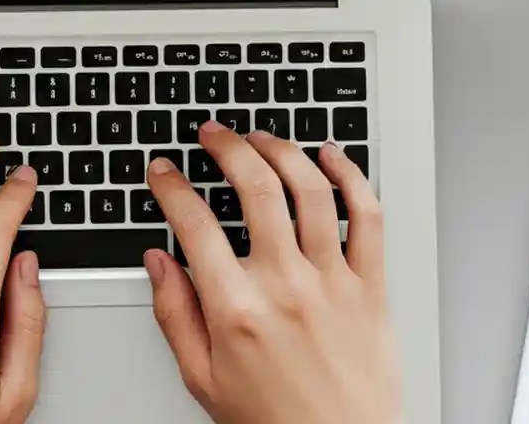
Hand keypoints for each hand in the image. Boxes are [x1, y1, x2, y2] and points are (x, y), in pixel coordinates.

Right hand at [144, 121, 401, 423]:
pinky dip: (351, 176)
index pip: (193, 224)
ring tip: (261, 138)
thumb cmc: (275, 423)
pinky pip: (367, 215)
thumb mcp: (203, 378)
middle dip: (227, 147)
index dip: (170, 187)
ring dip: (282, 150)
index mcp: (237, 310)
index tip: (163, 172)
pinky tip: (331, 157)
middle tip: (213, 135)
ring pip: (310, 189)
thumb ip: (175, 314)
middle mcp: (286, 286)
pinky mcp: (371, 285)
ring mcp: (333, 281)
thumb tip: (157, 261)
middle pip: (254, 188)